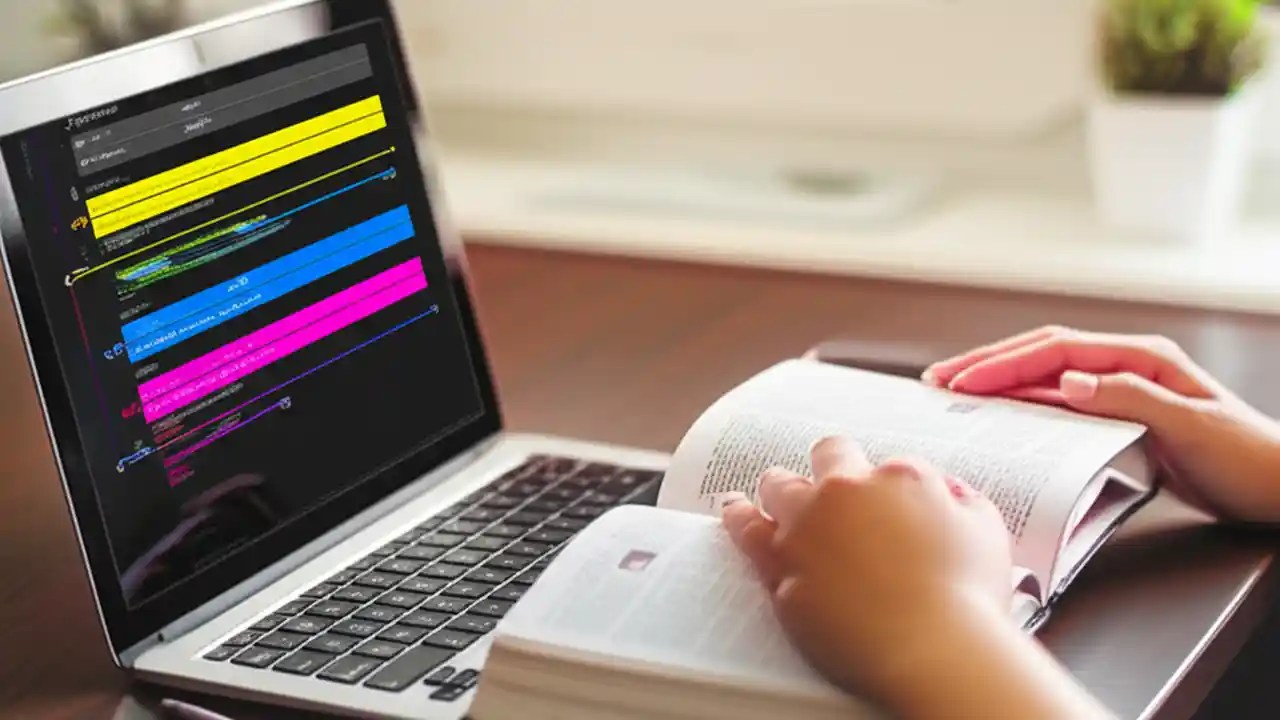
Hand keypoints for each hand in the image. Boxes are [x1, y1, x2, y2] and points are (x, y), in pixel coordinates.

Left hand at [722, 437, 1113, 718]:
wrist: (934, 650)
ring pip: (778, 485)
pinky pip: (746, 531)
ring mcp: (807, 527)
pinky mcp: (780, 566)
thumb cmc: (969, 600)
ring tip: (770, 487)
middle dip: (827, 469)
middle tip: (827, 486)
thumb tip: (948, 493)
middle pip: (825, 458)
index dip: (879, 482)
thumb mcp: (987, 533)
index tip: (879, 500)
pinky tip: (732, 510)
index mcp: (900, 478)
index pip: (882, 464)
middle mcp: (847, 492)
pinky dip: (737, 516)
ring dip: (777, 485)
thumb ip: (964, 502)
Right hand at [923, 326, 1279, 523]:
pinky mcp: (1119, 420)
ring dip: (998, 384)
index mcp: (1141, 358)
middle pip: (1041, 355)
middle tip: (938, 381)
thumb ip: (1132, 398)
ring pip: (1044, 378)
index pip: (1056, 351)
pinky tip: (998, 418)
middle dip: (986, 365)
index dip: (1005, 364)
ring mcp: (1121, 391)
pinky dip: (1022, 408)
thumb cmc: (1250, 460)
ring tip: (953, 394)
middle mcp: (1126, 367)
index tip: (963, 382)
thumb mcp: (1194, 427)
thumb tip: (1068, 383)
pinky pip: (1058, 407)